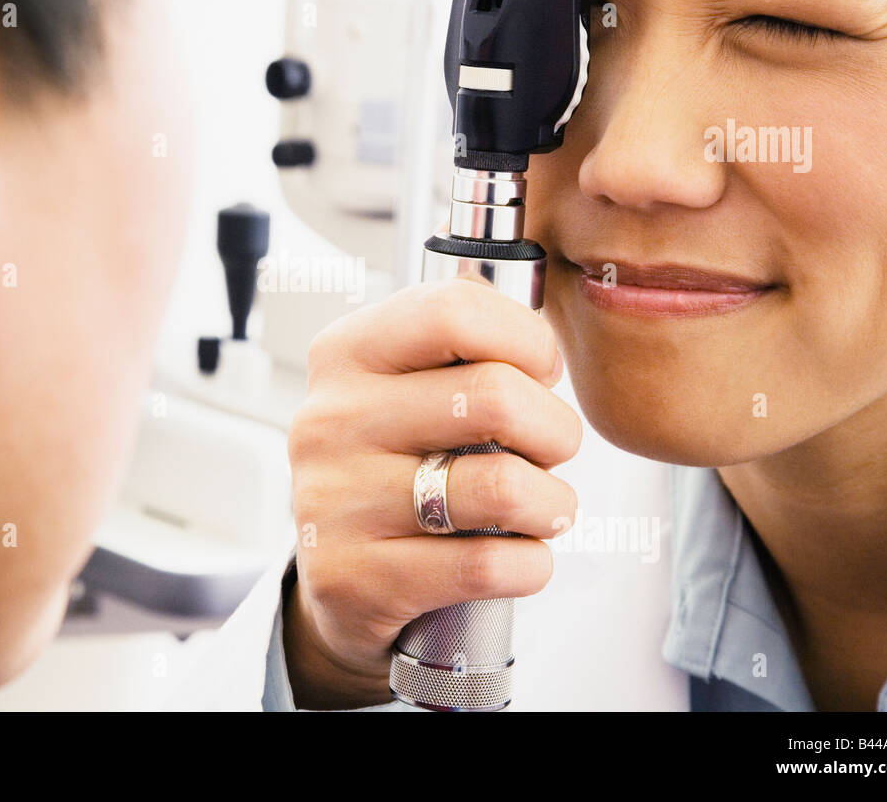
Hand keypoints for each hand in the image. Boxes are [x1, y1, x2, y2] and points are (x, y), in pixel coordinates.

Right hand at [283, 276, 582, 708]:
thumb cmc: (399, 467)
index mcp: (345, 354)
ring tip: (544, 508)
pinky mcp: (354, 577)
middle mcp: (329, 420)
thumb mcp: (408, 388)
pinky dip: (530, 564)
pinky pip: (486, 565)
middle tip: (552, 451)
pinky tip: (518, 556)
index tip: (542, 372)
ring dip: (552, 504)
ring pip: (500, 487)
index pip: (454, 310)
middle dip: (557, 430)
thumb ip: (465, 346)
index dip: (528, 339)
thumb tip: (544, 337)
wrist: (341, 576)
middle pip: (494, 397)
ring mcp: (335, 501)